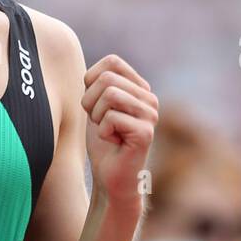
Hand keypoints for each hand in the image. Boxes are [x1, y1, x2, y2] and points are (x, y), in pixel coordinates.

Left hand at [82, 54, 158, 204]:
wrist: (110, 177)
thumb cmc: (102, 143)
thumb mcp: (95, 106)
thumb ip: (97, 83)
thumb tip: (90, 70)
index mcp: (140, 88)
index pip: (111, 62)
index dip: (91, 81)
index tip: (94, 105)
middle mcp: (150, 98)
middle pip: (107, 79)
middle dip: (91, 102)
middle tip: (99, 122)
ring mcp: (150, 114)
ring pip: (109, 95)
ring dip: (97, 117)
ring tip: (106, 131)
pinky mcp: (145, 132)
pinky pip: (111, 118)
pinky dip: (102, 132)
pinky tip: (113, 142)